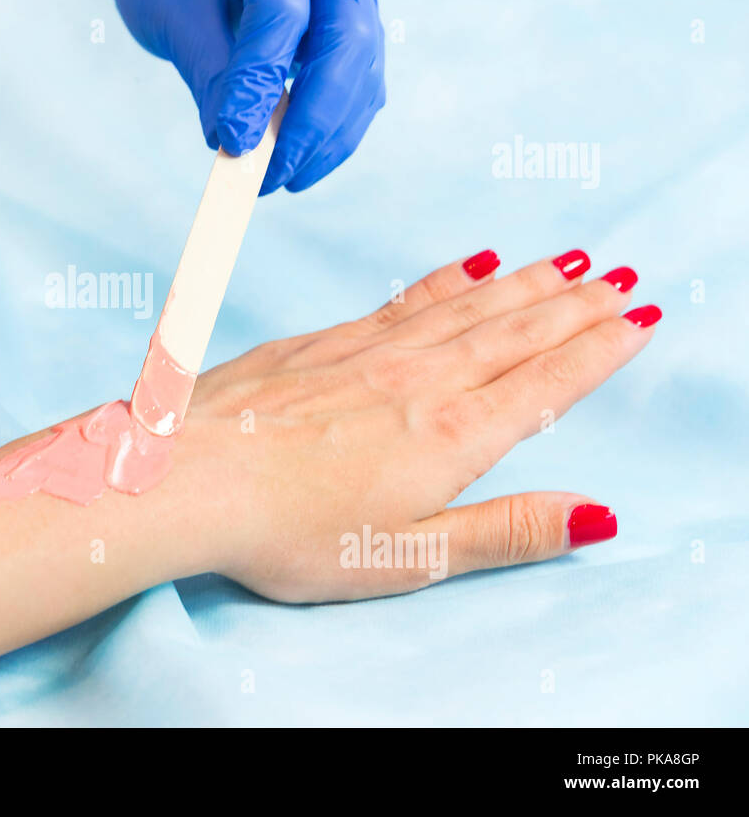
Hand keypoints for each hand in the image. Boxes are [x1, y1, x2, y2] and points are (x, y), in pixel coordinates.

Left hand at [88, 0, 383, 192]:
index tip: (234, 142)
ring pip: (364, 73)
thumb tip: (236, 143)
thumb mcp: (175, 12)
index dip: (261, 84)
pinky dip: (333, 132)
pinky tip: (298, 163)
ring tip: (279, 180)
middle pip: (348, 44)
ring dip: (328, 138)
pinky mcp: (360, 27)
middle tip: (274, 177)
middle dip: (314, 122)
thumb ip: (210, 71)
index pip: (282, 14)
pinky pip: (360, 87)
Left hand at [174, 250, 655, 601]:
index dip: (597, 350)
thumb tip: (593, 513)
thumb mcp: (408, 557)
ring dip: (520, 284)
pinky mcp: (317, 342)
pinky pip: (401, 299)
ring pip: (464, 307)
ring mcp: (364, 353)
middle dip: (572, 305)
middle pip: (513, 333)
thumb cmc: (287, 531)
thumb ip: (503, 531)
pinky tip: (465, 268)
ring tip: (560, 262)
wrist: (185, 477)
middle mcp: (417, 381)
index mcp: (450, 438)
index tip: (635, 317)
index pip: (545, 385)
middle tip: (615, 275)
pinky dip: (445, 280)